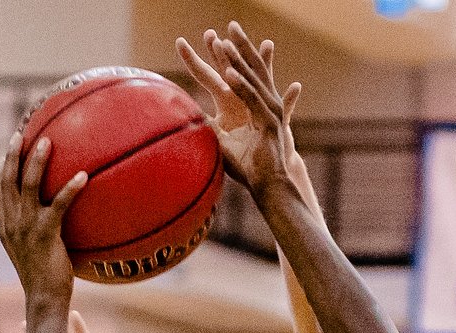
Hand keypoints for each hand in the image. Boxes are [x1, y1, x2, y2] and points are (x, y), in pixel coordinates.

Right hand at [0, 133, 86, 306]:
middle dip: (12, 153)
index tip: (8, 148)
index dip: (1, 167)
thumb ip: (39, 232)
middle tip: (21, 132)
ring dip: (37, 160)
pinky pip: (59, 205)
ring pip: (28, 186)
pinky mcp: (45, 234)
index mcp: (6, 226)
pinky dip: (70, 188)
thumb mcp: (36, 252)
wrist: (44, 299)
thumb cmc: (46, 279)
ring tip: (48, 141)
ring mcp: (26, 228)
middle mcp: (11, 223)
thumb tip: (57, 218)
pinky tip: (84, 176)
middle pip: (7, 180)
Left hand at [177, 23, 301, 193]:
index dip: (213, 58)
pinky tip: (229, 74)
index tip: (193, 43)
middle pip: (247, 67)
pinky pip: (252, 100)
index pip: (228, 74)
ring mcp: (265, 110)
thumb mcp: (221, 143)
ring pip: (250, 79)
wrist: (268, 185)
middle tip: (229, 24)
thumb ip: (207, 128)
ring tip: (222, 42)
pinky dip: (242, 87)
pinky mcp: (269, 122)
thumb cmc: (247, 167)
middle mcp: (257, 102)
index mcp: (244, 104)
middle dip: (237, 46)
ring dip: (235, 60)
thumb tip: (186, 122)